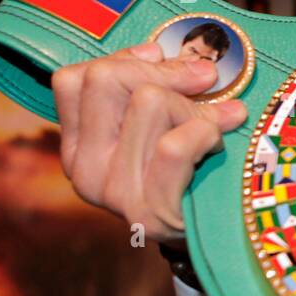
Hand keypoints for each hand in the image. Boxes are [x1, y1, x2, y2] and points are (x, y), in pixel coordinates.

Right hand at [50, 42, 248, 242]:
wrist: (210, 241)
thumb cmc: (188, 174)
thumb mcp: (160, 127)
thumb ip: (154, 88)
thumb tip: (176, 54)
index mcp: (78, 146)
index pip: (76, 79)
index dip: (126, 59)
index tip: (164, 58)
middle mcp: (84, 169)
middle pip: (108, 79)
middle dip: (165, 74)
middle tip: (205, 84)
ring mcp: (112, 192)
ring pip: (150, 102)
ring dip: (196, 106)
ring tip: (216, 125)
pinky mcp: (148, 210)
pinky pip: (176, 144)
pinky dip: (207, 132)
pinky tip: (218, 142)